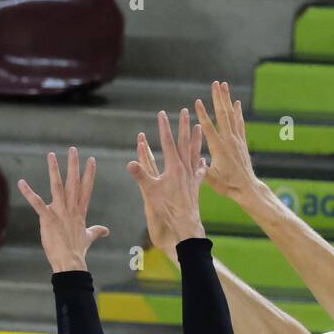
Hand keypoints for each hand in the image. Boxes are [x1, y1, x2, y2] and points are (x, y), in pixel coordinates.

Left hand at [17, 146, 109, 272]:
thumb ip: (97, 231)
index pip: (86, 188)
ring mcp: (60, 213)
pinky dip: (29, 193)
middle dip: (73, 165)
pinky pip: (37, 203)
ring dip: (54, 170)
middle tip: (73, 149)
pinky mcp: (48, 219)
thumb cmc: (78, 251)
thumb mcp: (89, 237)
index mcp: (80, 211)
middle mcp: (71, 209)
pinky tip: (21, 183)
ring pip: (57, 187)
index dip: (89, 174)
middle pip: (74, 182)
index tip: (91, 160)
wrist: (70, 262)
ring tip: (51, 155)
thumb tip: (106, 230)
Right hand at [126, 107, 206, 254]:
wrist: (185, 223)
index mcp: (174, 167)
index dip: (164, 127)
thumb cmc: (167, 208)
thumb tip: (130, 163)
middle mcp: (185, 168)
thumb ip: (140, 176)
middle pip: (185, 142)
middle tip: (184, 111)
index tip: (162, 114)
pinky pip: (200, 170)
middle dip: (183, 126)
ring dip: (197, 139)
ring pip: (195, 152)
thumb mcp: (150, 192)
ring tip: (199, 126)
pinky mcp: (196, 185)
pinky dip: (201, 163)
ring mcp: (192, 176)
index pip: (168, 142)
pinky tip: (203, 160)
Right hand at [195, 81, 259, 202]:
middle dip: (218, 98)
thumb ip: (200, 167)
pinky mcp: (242, 142)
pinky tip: (236, 103)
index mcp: (218, 148)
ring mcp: (237, 140)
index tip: (197, 101)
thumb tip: (189, 157)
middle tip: (215, 83)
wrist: (247, 188)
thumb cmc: (226, 186)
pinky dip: (238, 112)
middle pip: (223, 115)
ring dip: (227, 99)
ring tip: (224, 86)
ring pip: (232, 115)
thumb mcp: (210, 179)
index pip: (209, 127)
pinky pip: (240, 123)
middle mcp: (229, 141)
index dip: (202, 114)